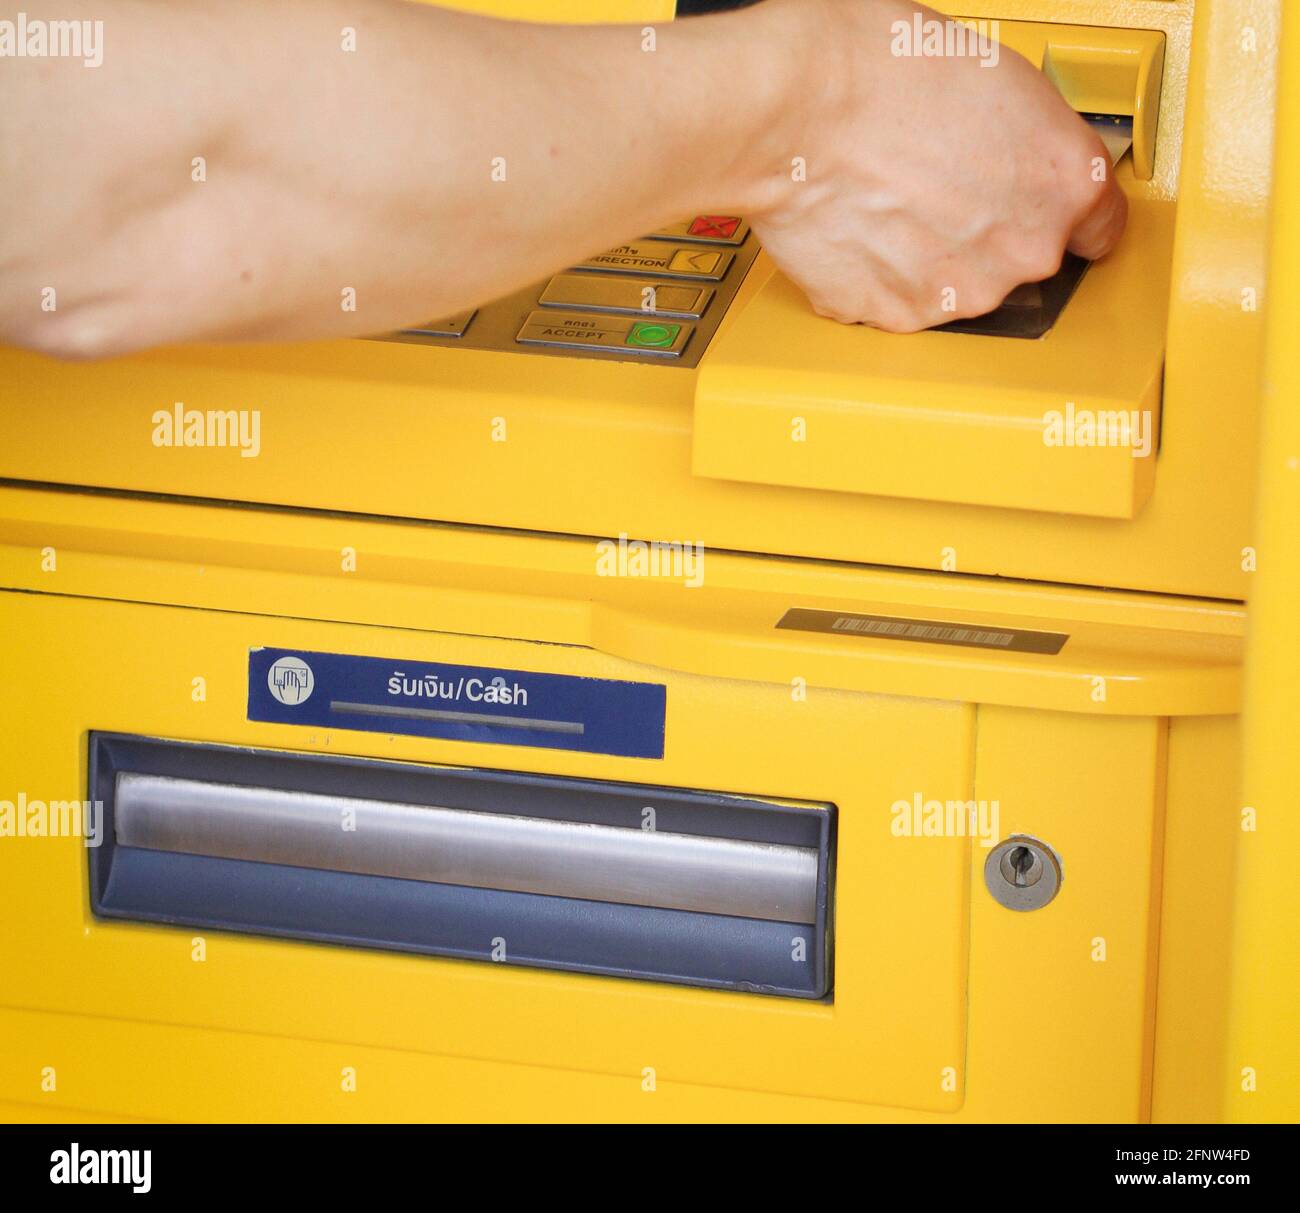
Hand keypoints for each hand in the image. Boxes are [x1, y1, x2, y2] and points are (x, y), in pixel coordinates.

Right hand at [742, 0, 1127, 331]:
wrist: (801, 112)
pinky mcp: (896, 317)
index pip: (1100, 229)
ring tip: (893, 202)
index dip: (1066, 217)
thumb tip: (1016, 161)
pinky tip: (865, 228)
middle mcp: (1022, 252)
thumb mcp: (1000, 82)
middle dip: (987, 231)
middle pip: (1021, 259)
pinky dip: (882, 274)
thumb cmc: (887, 75)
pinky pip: (898, 301)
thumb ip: (1030, 144)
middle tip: (941, 188)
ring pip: (958, 286)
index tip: (1048, 216)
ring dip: (932, 257)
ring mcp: (959, 294)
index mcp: (1066, 186)